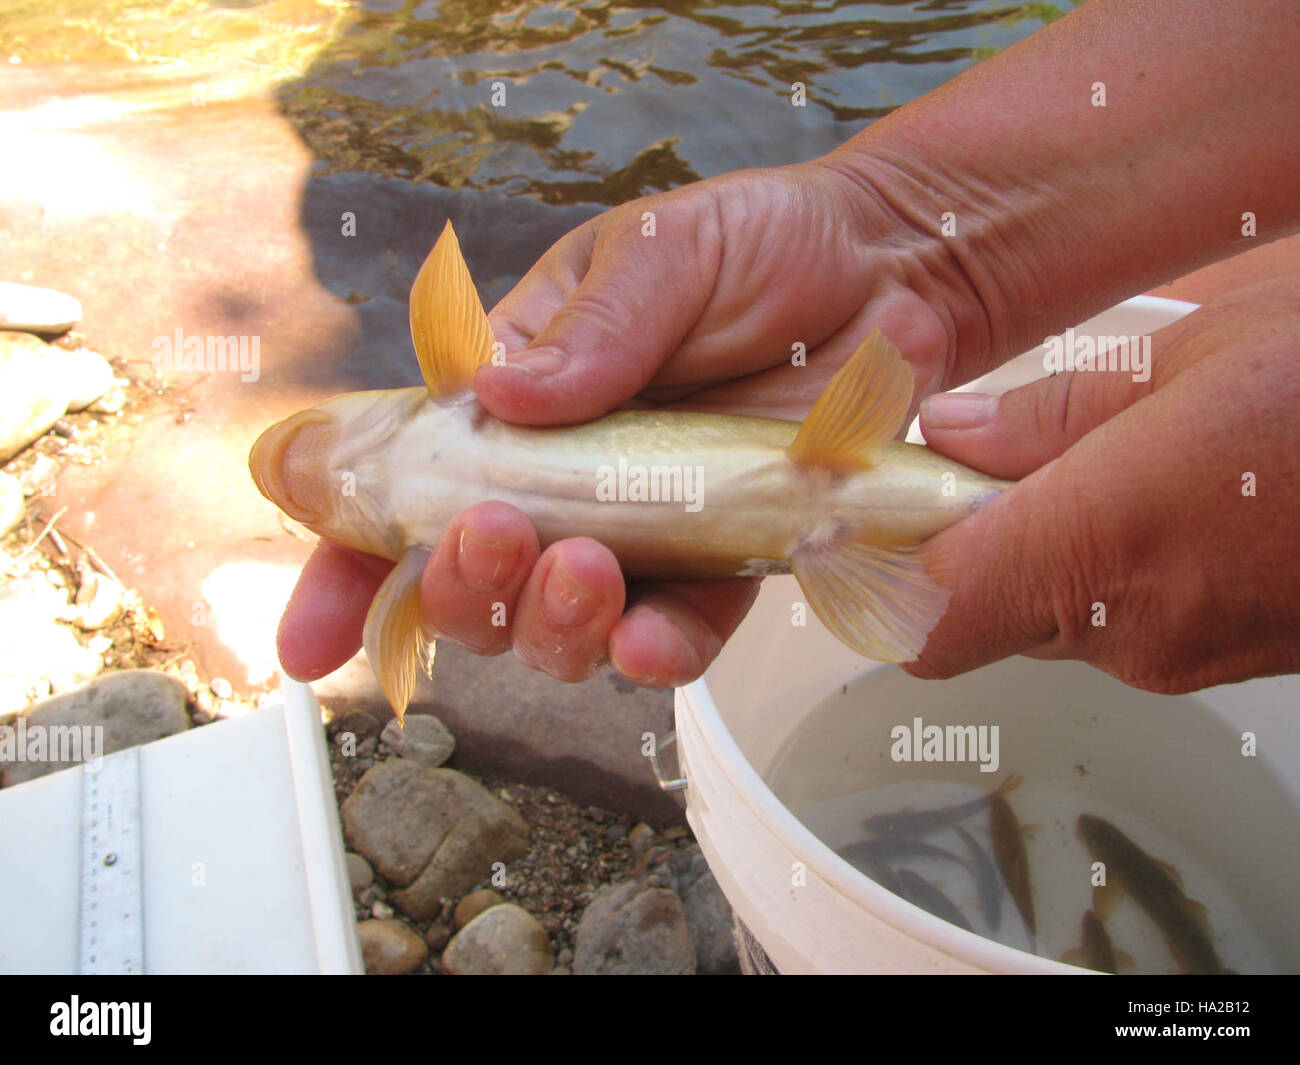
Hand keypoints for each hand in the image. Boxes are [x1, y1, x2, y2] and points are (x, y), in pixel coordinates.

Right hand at [278, 161, 986, 686]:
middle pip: (471, 582)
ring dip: (548, 624)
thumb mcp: (657, 253)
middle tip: (498, 537)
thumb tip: (498, 395)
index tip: (312, 637)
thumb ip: (588, 327)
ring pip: (558, 628)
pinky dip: (655, 651)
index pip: (403, 491)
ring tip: (582, 569)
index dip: (347, 568)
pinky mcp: (724, 563)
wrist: (881, 271)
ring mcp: (641, 532)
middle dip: (460, 585)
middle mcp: (563, 481)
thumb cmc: (753, 246)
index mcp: (513, 400)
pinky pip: (676, 635)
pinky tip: (650, 638)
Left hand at [908, 278, 1299, 691]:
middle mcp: (1130, 630)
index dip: (881, 570)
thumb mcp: (1192, 357)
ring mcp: (1182, 658)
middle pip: (976, 615)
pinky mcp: (1224, 662)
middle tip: (989, 467)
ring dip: (1042, 557)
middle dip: (966, 545)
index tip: (875, 512)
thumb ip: (1052, 411)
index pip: (923, 615)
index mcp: (1097, 544)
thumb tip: (955, 434)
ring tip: (1103, 468)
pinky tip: (1160, 502)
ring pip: (1045, 620)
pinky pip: (1119, 627)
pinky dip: (1110, 573)